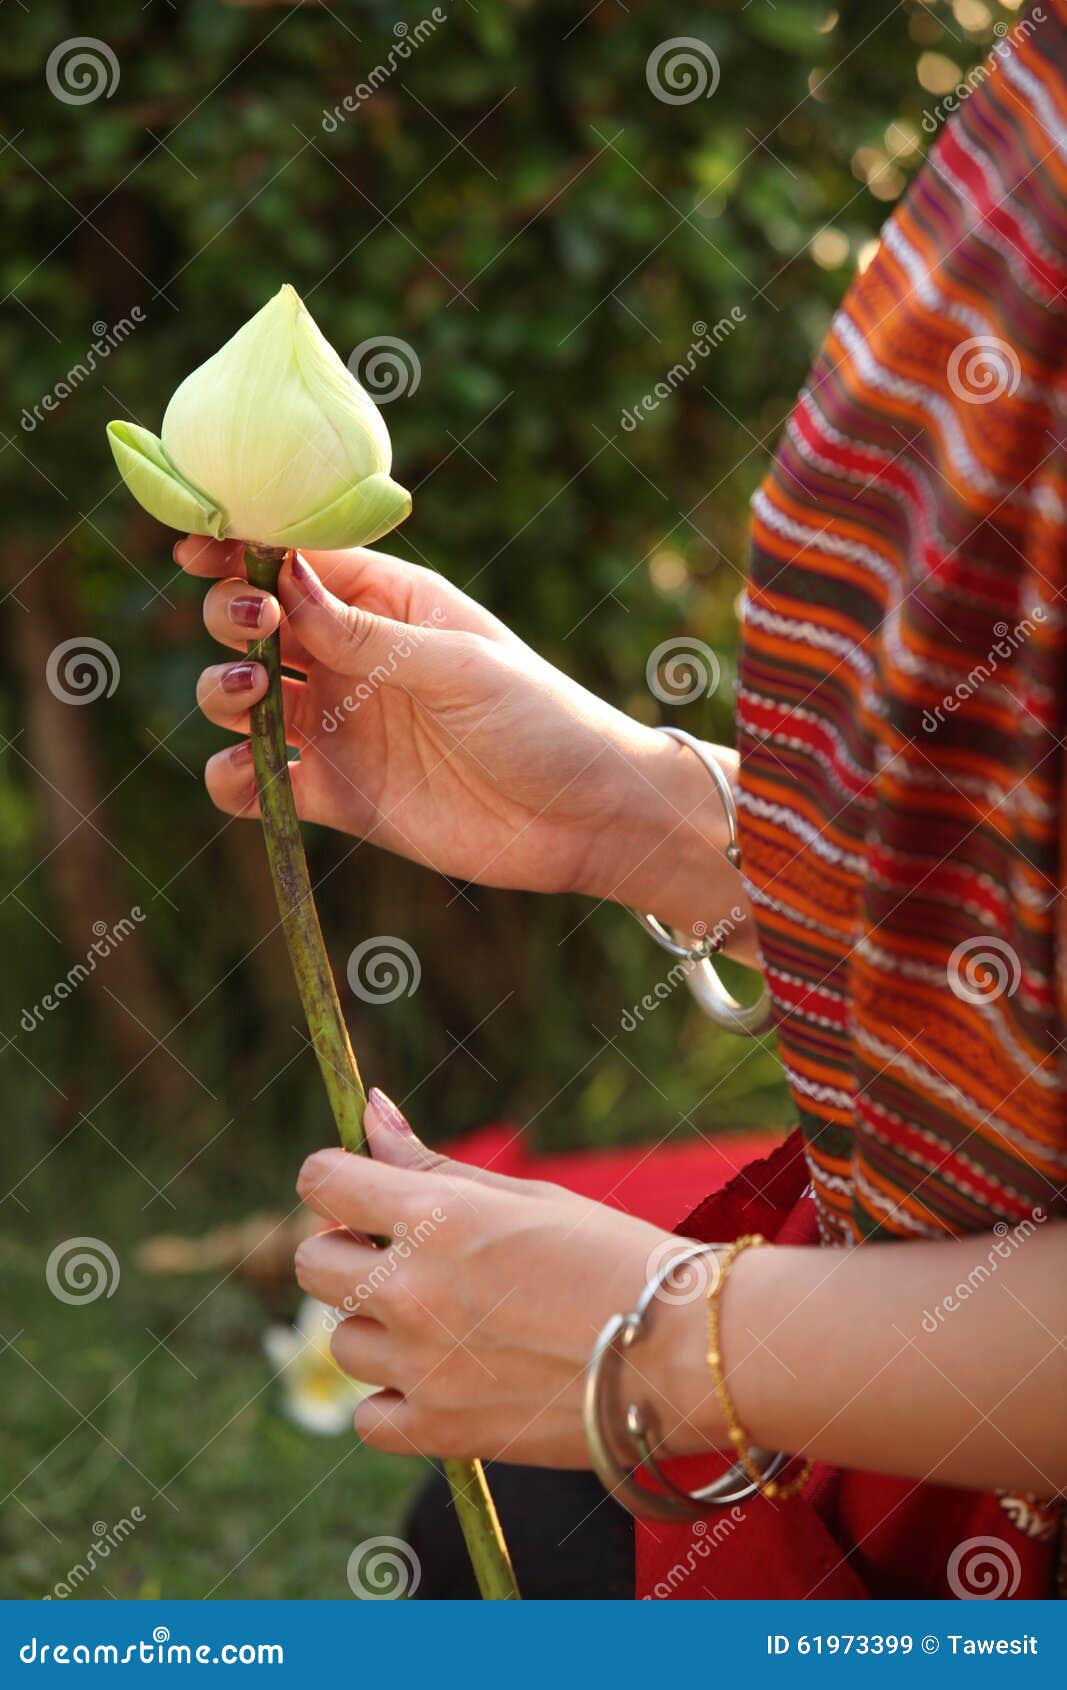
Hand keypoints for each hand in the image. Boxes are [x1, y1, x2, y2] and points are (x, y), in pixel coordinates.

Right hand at [174, 536, 739, 931]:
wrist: (585, 818)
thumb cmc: (543, 719)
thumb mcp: (459, 664)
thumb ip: (367, 634)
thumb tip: (283, 583)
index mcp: (390, 604)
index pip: (299, 562)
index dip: (244, 549)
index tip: (200, 544)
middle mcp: (354, 659)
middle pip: (257, 623)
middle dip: (231, 615)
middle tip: (251, 626)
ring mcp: (342, 727)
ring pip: (245, 698)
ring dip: (223, 690)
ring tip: (254, 693)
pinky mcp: (337, 796)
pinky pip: (258, 783)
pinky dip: (233, 777)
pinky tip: (248, 770)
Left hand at [293, 1089, 716, 1465]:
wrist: (687, 1354)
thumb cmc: (615, 1257)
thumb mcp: (525, 1196)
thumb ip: (432, 1164)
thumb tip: (371, 1110)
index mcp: (437, 1216)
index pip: (322, 1181)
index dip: (335, 1181)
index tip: (360, 1192)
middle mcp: (415, 1290)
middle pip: (313, 1263)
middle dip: (348, 1252)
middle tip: (405, 1258)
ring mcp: (423, 1367)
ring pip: (341, 1342)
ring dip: (377, 1327)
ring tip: (446, 1321)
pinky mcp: (442, 1433)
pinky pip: (369, 1417)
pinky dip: (394, 1401)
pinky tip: (442, 1378)